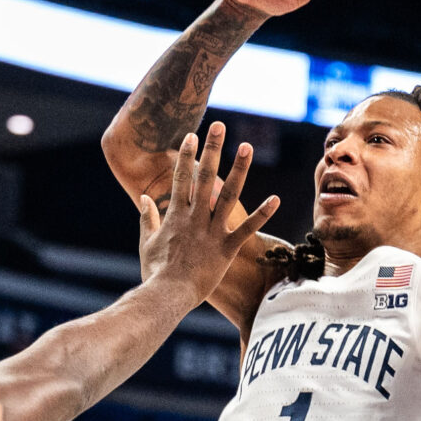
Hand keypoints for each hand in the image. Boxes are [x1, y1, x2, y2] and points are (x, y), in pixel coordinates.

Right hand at [140, 123, 277, 297]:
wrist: (167, 295)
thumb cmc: (155, 272)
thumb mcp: (147, 242)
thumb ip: (146, 217)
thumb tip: (144, 197)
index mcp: (175, 215)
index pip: (181, 177)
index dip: (186, 155)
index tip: (192, 134)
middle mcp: (194, 217)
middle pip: (204, 177)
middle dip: (212, 149)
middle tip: (220, 126)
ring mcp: (211, 231)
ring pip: (228, 195)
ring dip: (238, 169)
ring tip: (247, 146)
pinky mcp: (226, 248)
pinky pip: (247, 228)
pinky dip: (262, 214)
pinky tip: (276, 199)